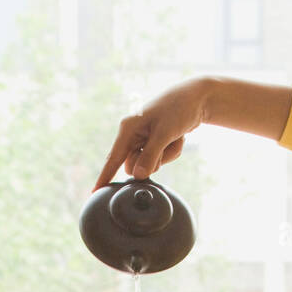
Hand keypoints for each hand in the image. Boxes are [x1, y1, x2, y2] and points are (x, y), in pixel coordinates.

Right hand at [93, 76, 209, 190]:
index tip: (95, 193)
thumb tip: (137, 176)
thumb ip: (150, 156)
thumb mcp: (164, 133)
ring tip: (175, 137)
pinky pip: (159, 158)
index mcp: (128, 128)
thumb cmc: (178, 110)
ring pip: (149, 164)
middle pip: (134, 166)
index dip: (104, 177)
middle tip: (166, 144)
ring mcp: (143, 139)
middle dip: (154, 162)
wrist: (196, 99)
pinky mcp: (154, 142)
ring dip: (166, 156)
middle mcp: (132, 134)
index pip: (113, 159)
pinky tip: (177, 137)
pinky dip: (171, 152)